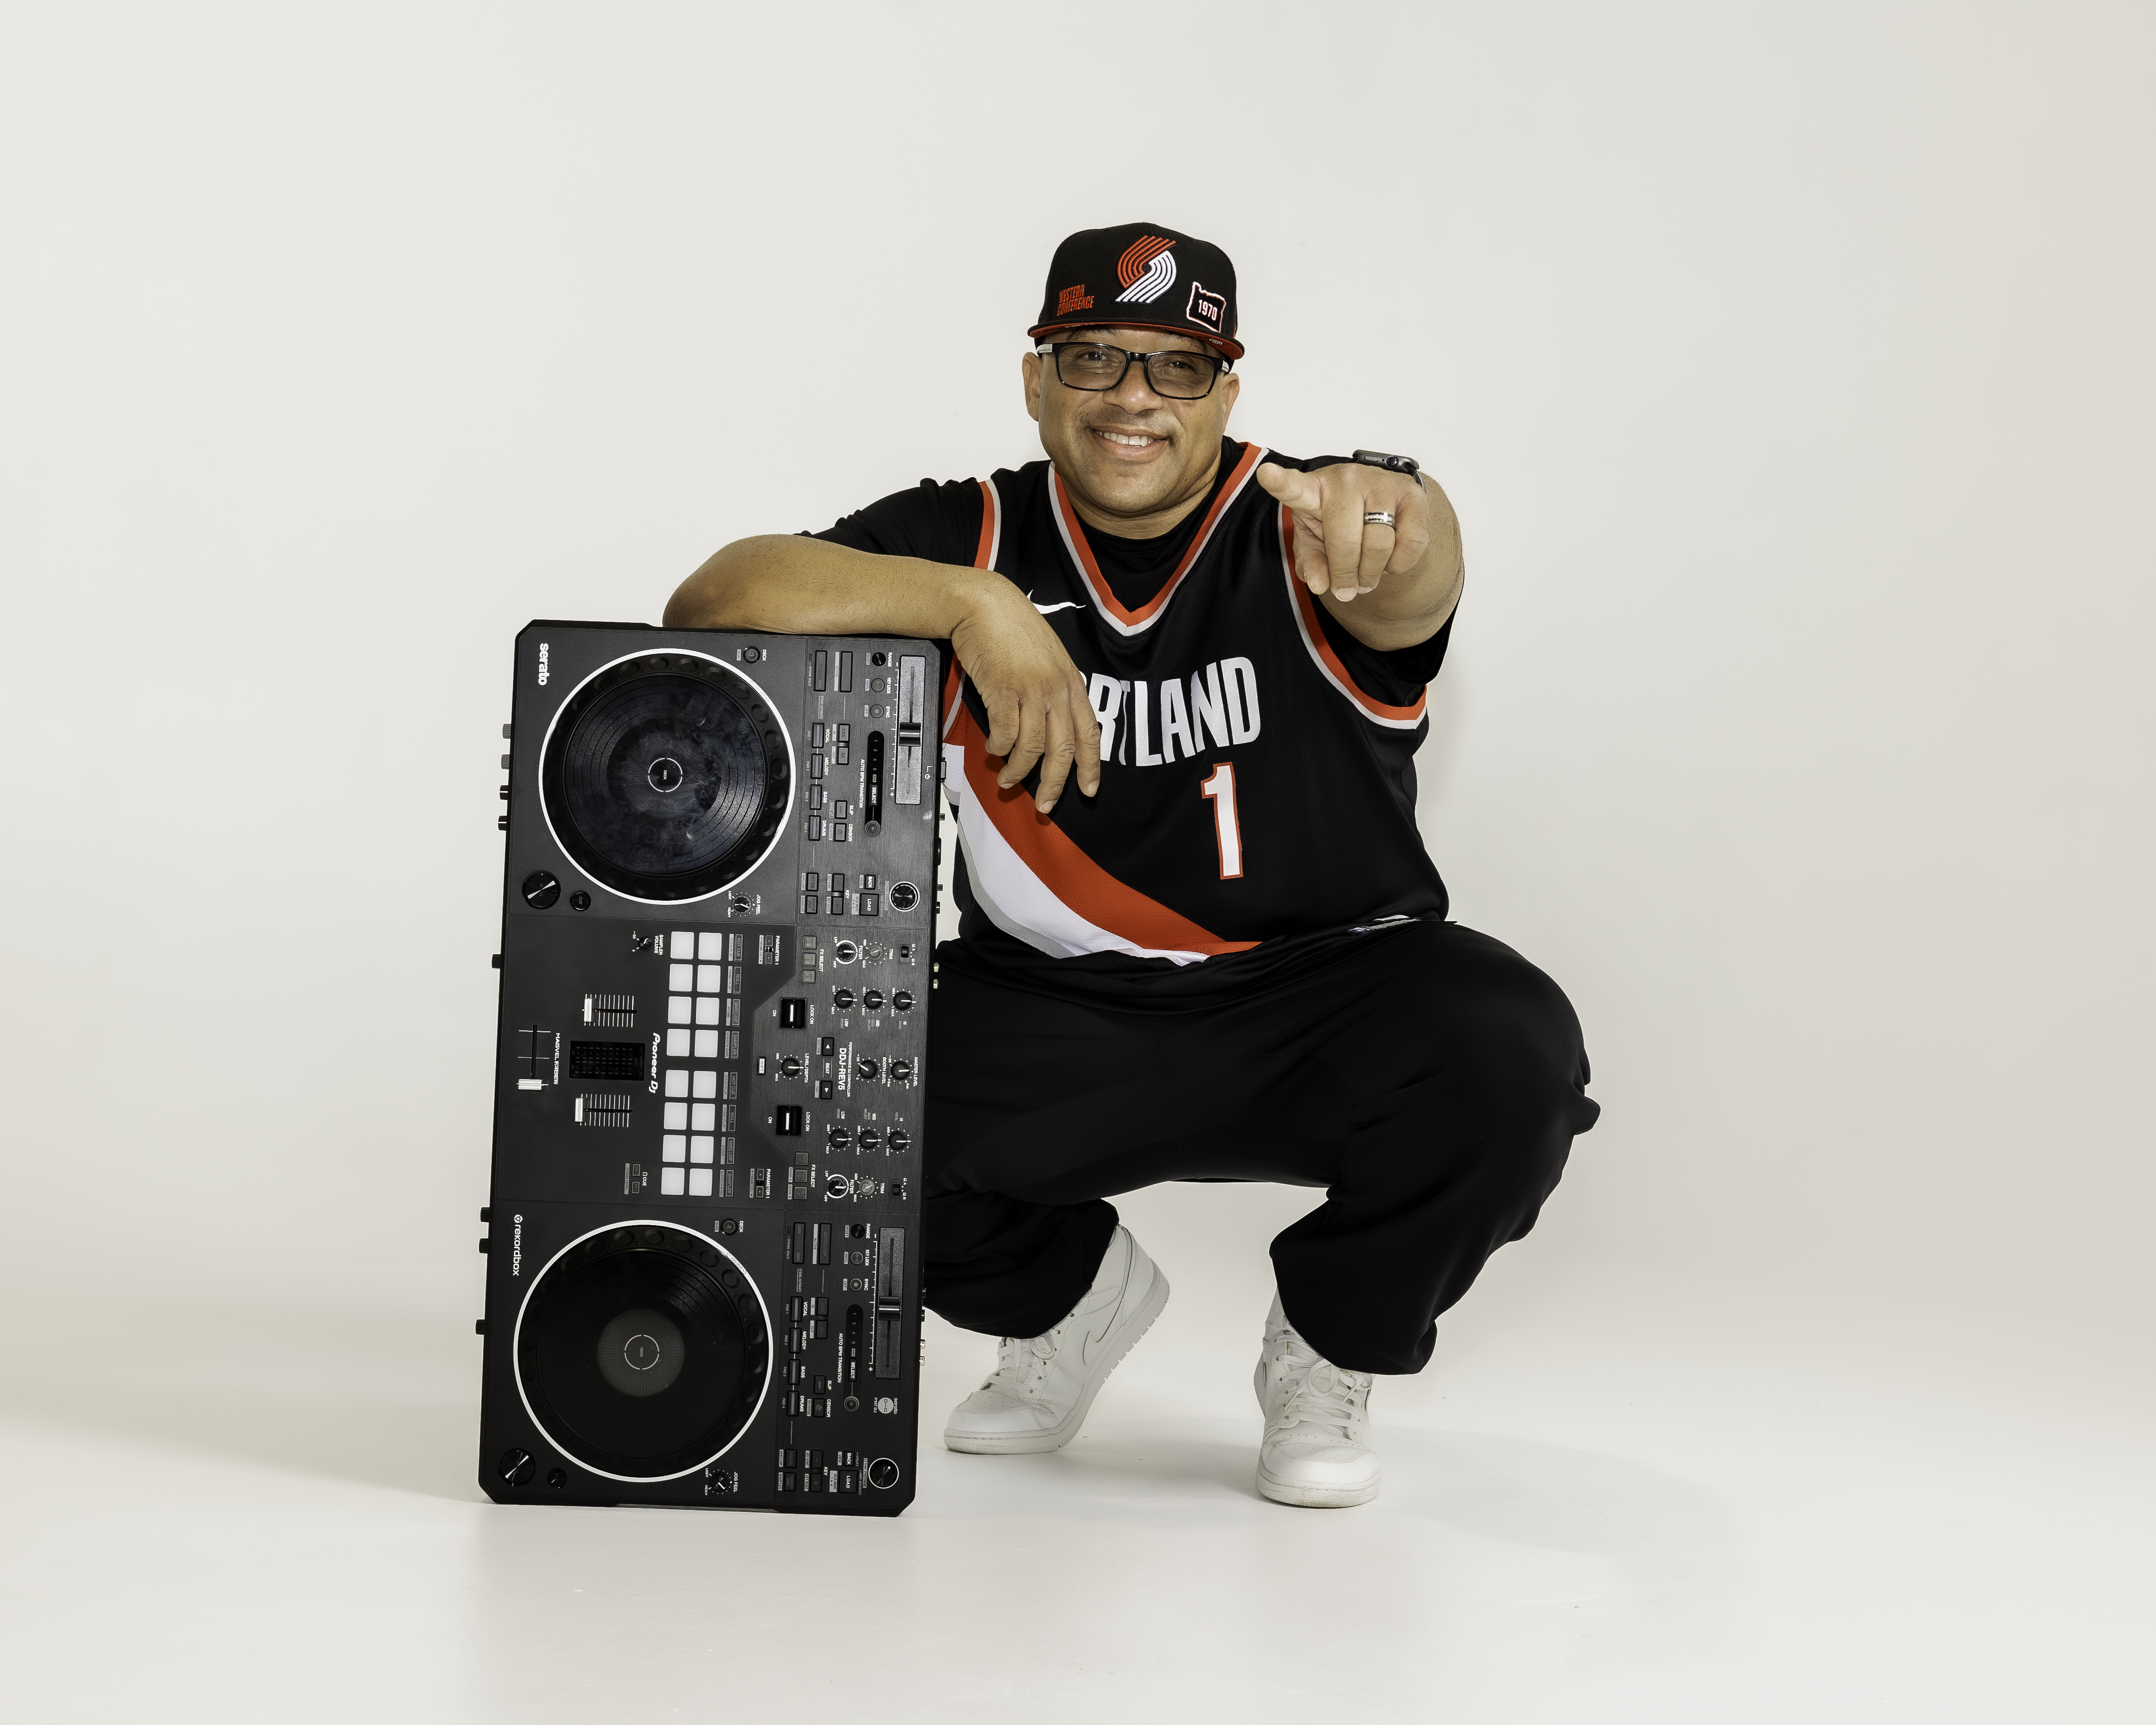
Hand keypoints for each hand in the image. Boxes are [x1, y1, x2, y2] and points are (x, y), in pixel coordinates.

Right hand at [946, 574, 1101, 812]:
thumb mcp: (1049, 658)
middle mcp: (1056, 689)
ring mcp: (1030, 690)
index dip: (1090, 767)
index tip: (1088, 791)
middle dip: (1053, 784)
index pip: (1090, 733)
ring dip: (1017, 770)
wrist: (984, 604)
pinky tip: (993, 749)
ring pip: (1030, 748)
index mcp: (1072, 683)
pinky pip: (1005, 733)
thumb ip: (1056, 690)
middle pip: (1061, 750)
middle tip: (1043, 805)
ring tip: (1006, 780)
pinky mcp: (1002, 690)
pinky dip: (999, 748)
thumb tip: (1055, 725)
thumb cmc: (1013, 629)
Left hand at [1252, 462, 1432, 601]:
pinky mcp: (1412, 493)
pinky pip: (1412, 542)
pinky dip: (1400, 564)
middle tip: (1346, 588)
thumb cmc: (1340, 522)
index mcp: (1314, 490)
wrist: (1383, 506)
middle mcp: (1347, 480)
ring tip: (1366, 576)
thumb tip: (1320, 583)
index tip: (1266, 474)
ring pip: (1380, 544)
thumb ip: (1311, 562)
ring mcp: (1381, 483)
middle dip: (1346, 575)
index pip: (1294, 487)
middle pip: (1345, 541)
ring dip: (1372, 573)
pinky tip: (1388, 561)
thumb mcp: (1315, 542)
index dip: (1280, 482)